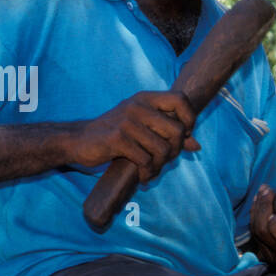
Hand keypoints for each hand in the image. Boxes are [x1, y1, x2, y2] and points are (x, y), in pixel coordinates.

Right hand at [67, 91, 199, 183]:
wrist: (79, 140)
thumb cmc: (114, 134)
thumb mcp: (141, 128)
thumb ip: (167, 133)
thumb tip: (196, 145)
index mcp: (145, 98)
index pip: (180, 99)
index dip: (189, 118)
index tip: (183, 135)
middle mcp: (138, 106)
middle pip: (176, 130)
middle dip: (174, 152)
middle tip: (163, 161)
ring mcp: (127, 121)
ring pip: (162, 149)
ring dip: (159, 167)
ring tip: (151, 172)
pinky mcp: (117, 138)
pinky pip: (145, 160)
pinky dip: (147, 173)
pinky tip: (142, 177)